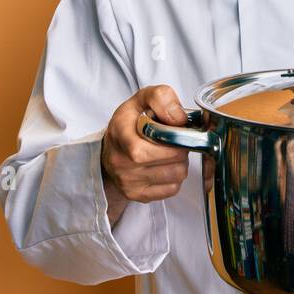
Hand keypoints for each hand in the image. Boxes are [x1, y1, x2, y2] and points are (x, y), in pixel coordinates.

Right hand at [100, 85, 191, 221]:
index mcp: (120, 132)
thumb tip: (180, 119)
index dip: (174, 136)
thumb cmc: (130, 123)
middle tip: (176, 141)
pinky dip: (174, 178)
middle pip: (174, 158)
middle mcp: (121, 160)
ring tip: (170, 153)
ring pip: (177, 174)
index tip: (175, 128)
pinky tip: (165, 166)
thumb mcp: (142, 99)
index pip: (154, 139)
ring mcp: (128, 181)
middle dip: (182, 147)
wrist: (111, 149)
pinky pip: (172, 189)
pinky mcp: (137, 195)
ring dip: (180, 163)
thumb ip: (162, 97)